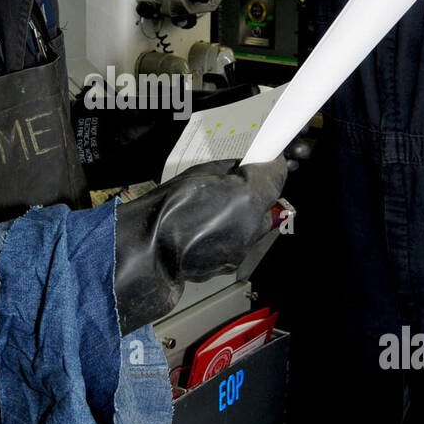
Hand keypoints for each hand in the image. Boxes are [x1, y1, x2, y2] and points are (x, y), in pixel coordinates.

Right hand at [114, 155, 286, 331]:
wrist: (148, 247)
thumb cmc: (168, 207)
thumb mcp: (201, 173)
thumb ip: (229, 170)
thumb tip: (242, 168)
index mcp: (246, 198)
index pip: (275, 176)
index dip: (272, 165)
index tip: (267, 159)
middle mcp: (251, 226)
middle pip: (267, 204)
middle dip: (256, 193)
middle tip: (235, 185)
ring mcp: (242, 249)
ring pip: (253, 226)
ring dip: (242, 215)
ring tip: (213, 210)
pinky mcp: (230, 264)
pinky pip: (238, 243)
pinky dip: (228, 234)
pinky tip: (206, 230)